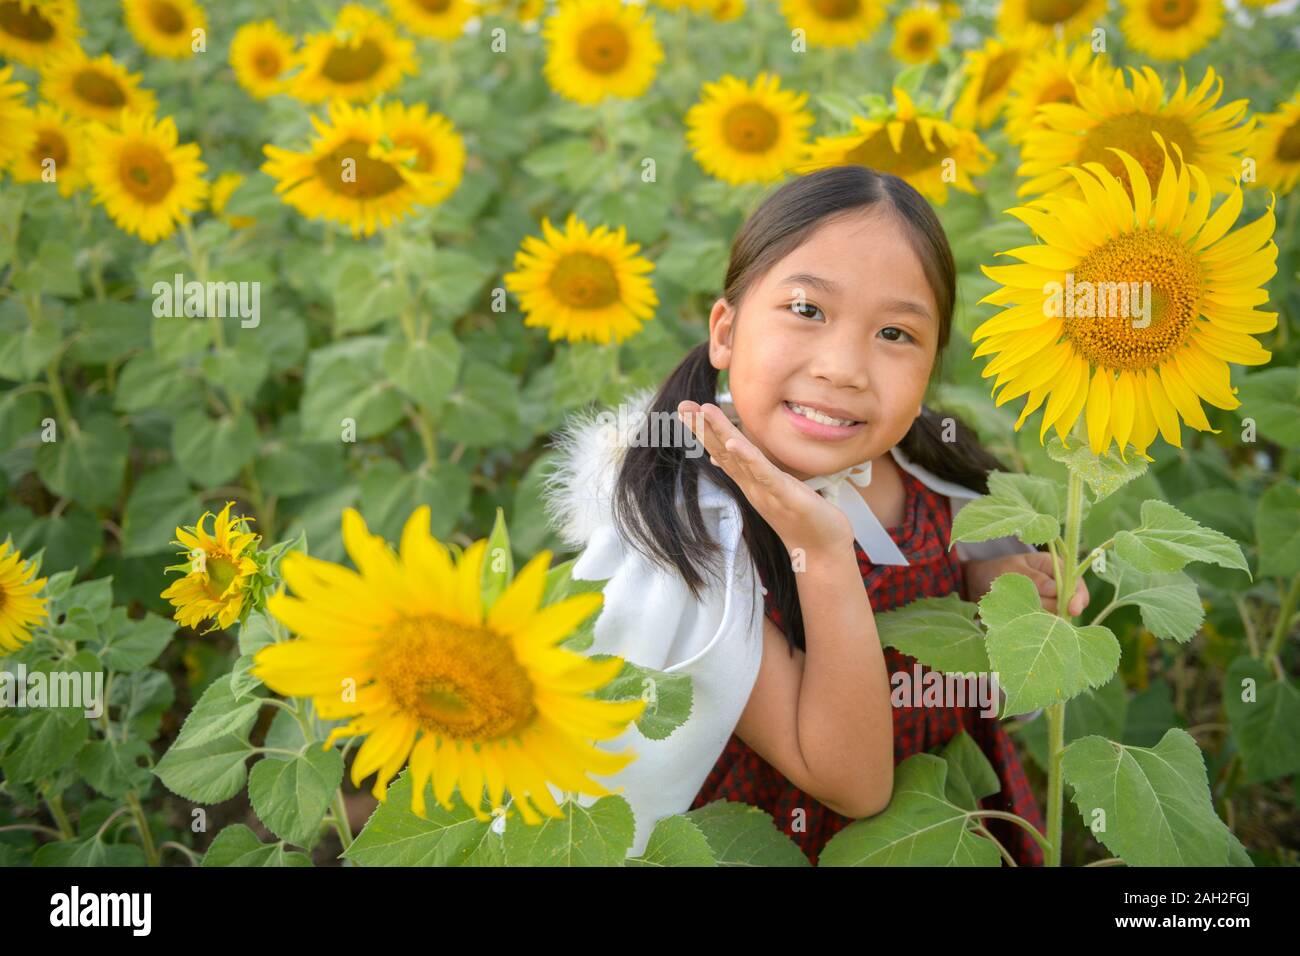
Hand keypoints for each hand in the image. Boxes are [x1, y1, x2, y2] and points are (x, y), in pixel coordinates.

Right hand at [677, 400, 853, 557]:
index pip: (723, 452)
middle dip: (702, 428)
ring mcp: (765, 491)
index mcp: (750, 482)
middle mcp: (752, 486)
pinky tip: (732, 442)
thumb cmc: (803, 519)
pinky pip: (763, 474)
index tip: (687, 410)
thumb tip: (729, 460)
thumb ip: (754, 475)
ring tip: (703, 411)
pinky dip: (746, 457)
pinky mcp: (784, 495)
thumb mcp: (775, 492)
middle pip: (722, 452)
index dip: (705, 431)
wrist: (820, 552)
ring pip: (737, 459)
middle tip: (682, 405)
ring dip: (719, 433)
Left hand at [962, 551, 1089, 616]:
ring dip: (1043, 617)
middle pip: (1068, 602)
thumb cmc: (997, 570)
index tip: (1071, 610)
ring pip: (1057, 615)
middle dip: (1055, 609)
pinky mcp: (1043, 612)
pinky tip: (1025, 621)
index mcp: (1054, 565)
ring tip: (1021, 611)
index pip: (1076, 583)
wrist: (980, 582)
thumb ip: (1033, 578)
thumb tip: (1055, 589)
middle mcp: (1057, 582)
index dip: (1077, 597)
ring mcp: (1051, 599)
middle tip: (1032, 609)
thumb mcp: (1011, 570)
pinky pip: (1048, 622)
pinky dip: (1039, 624)